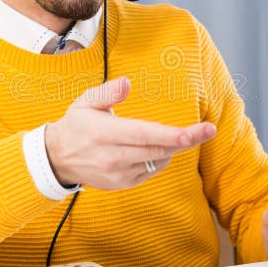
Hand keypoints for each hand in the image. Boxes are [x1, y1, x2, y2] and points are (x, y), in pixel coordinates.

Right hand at [45, 76, 216, 189]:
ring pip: (157, 162)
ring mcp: (118, 174)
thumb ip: (107, 93)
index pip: (145, 135)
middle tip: (209, 129)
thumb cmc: (76, 125)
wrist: (58, 159)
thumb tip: (127, 83)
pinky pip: (151, 171)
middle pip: (158, 151)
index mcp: (104, 133)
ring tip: (186, 135)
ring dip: (173, 148)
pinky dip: (160, 158)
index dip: (173, 134)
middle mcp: (113, 157)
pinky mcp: (122, 184)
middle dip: (187, 140)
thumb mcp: (86, 102)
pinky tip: (159, 148)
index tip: (197, 131)